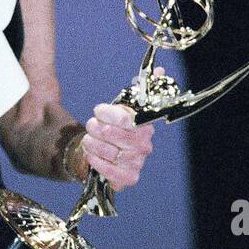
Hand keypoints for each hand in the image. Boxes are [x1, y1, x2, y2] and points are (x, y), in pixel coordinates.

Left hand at [76, 68, 161, 191]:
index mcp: (145, 125)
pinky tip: (90, 155)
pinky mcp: (128, 178)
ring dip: (92, 144)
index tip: (97, 110)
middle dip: (96, 128)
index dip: (108, 113)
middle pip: (114, 135)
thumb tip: (161, 71)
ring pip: (108, 152)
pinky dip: (96, 161)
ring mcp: (137, 163)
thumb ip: (141, 88)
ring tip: (88, 140)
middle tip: (90, 125)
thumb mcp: (124, 106)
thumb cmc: (116, 127)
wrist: (106, 153)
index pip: (126, 119)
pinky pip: (109, 170)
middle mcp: (144, 145)